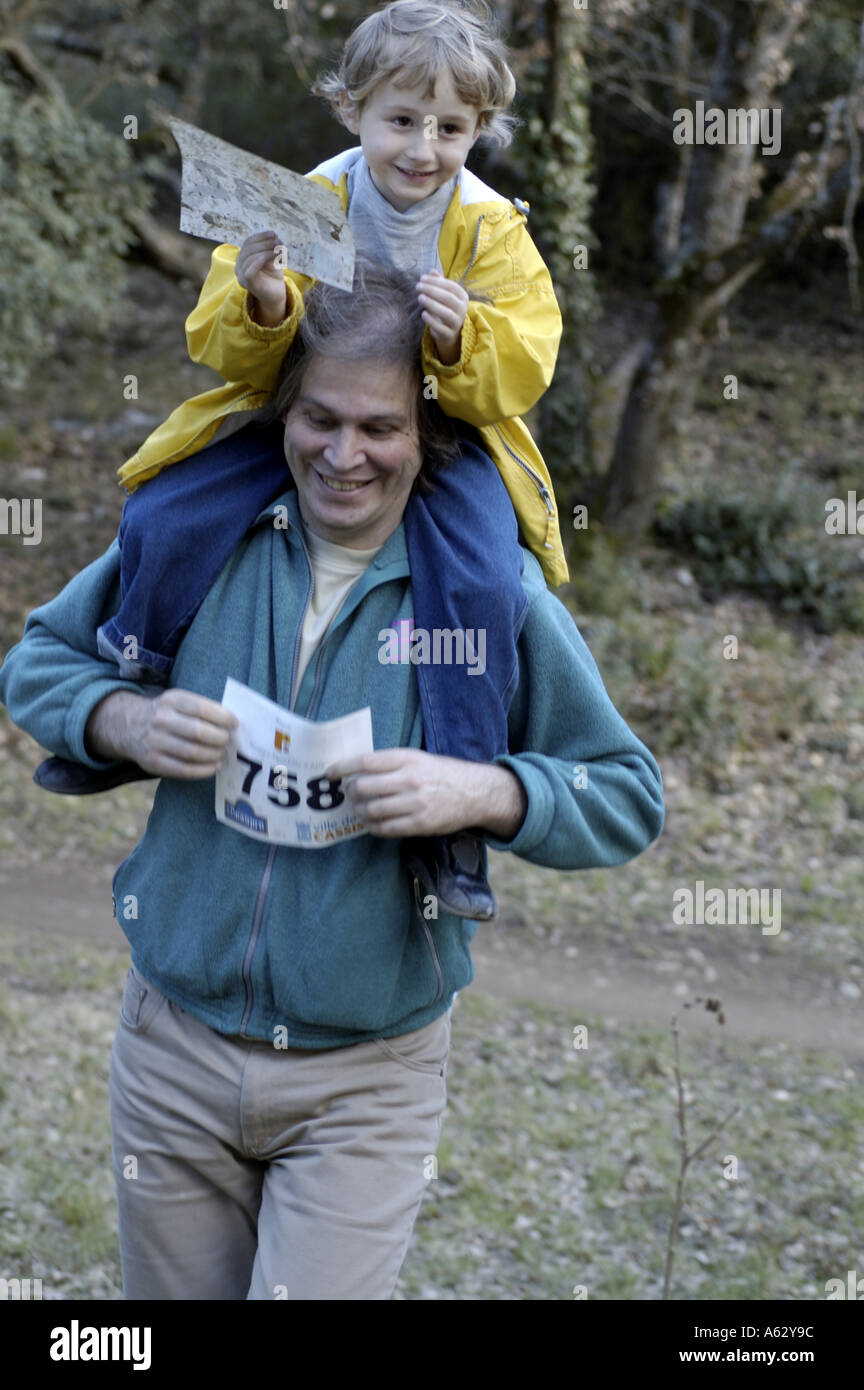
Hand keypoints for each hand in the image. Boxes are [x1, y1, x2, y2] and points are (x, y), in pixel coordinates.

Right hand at [86, 689, 237, 779]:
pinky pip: (184, 770)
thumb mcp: (178, 701)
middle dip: (220, 739)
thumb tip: (232, 725)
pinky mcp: (152, 762)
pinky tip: (214, 766)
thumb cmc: (166, 714)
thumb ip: (201, 709)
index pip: (202, 709)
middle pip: (199, 733)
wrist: (128, 725)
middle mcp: (161, 720)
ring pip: (193, 753)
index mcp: (171, 700)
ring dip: (214, 755)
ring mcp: (155, 742)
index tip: (234, 724)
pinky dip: (204, 770)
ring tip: (222, 753)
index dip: (223, 717)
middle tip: (228, 741)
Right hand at [235, 231, 288, 325]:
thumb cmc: (273, 275)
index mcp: (243, 258)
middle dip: (265, 243)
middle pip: (248, 249)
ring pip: (249, 258)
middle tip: (279, 243)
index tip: (273, 233)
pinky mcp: (246, 283)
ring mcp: (241, 275)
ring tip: (279, 251)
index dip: (260, 236)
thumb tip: (273, 234)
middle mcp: (239, 266)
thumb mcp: (272, 257)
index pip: (248, 242)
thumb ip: (270, 246)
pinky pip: (249, 270)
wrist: (276, 294)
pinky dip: (258, 261)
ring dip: (265, 251)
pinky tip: (268, 256)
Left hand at [324, 748, 525, 839]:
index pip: (366, 762)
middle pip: (364, 787)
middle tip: (349, 793)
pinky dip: (373, 826)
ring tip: (360, 808)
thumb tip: (356, 771)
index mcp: (407, 758)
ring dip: (360, 810)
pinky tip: (372, 822)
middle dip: (351, 791)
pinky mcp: (420, 824)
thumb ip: (390, 763)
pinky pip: (385, 828)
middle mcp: (410, 780)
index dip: (342, 767)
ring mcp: (415, 803)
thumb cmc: (442, 773)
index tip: (329, 772)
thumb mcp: (418, 758)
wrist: (475, 792)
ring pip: (372, 809)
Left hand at [417, 269, 468, 364]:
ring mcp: (457, 323)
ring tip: (419, 298)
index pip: (451, 286)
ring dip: (432, 304)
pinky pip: (441, 328)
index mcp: (462, 297)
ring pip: (446, 313)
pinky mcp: (449, 335)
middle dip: (432, 291)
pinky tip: (423, 313)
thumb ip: (438, 283)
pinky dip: (432, 320)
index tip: (422, 278)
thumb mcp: (444, 295)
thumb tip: (431, 271)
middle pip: (448, 298)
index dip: (436, 281)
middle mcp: (462, 310)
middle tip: (418, 286)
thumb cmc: (446, 309)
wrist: (449, 333)